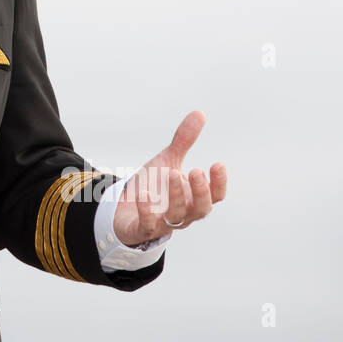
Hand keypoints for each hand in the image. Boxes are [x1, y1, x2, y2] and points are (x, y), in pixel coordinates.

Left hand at [112, 110, 226, 246]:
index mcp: (193, 198)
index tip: (217, 163)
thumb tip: (200, 113)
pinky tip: (145, 194)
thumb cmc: (153, 185)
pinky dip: (147, 211)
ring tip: (172, 173)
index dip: (219, 182)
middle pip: (201, 209)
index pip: (215, 196)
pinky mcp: (143, 229)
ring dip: (176, 196)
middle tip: (195, 170)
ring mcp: (164, 223)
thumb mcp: (168, 160)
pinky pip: (148, 225)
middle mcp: (183, 213)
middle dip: (200, 191)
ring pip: (178, 217)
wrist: (124, 208)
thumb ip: (184, 141)